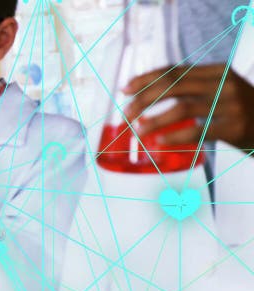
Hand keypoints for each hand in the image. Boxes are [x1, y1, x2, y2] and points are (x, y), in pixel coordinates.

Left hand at [123, 64, 253, 150]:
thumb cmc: (241, 109)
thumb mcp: (221, 90)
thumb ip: (193, 88)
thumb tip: (150, 94)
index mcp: (217, 71)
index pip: (174, 71)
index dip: (147, 78)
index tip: (125, 89)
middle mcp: (224, 83)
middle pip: (174, 86)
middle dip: (144, 99)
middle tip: (127, 113)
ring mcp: (231, 104)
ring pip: (182, 108)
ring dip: (155, 119)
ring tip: (138, 129)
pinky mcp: (235, 127)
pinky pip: (199, 131)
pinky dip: (175, 136)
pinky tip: (160, 142)